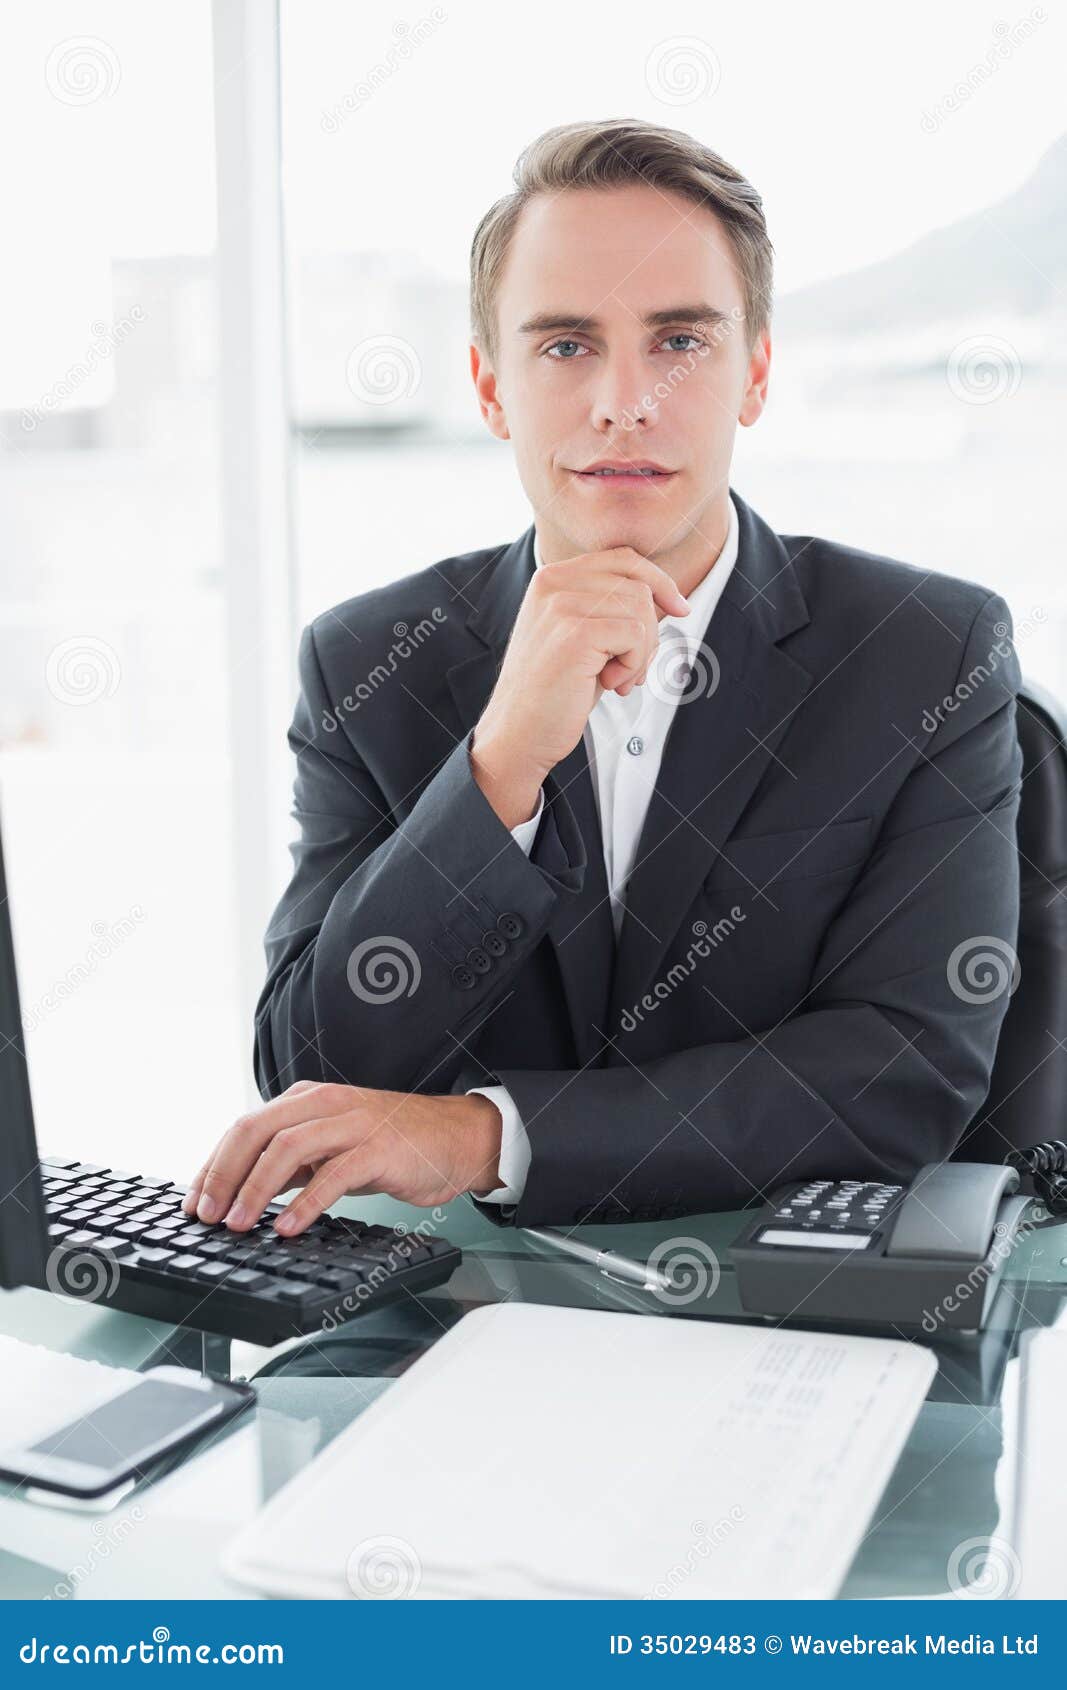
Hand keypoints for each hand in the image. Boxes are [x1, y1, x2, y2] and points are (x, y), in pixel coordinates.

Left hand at [180, 1082, 503, 1235]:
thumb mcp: (333, 1147)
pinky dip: (306, 1203)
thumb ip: (292, 1162)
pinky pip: (334, 1174)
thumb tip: (242, 1191)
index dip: (213, 1165)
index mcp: (308, 1100)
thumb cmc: (394, 1145)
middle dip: (224, 1175)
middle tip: (206, 1215)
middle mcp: (326, 1103)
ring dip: (256, 1188)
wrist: (457, 1138)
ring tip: (238, 1224)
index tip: (194, 1203)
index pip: (245, 1126)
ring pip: (288, 1147)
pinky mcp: (379, 1148)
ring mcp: (353, 1123)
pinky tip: (287, 1227)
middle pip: (257, 1130)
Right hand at [470, 546, 688, 827]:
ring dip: (641, 653)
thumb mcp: (584, 637)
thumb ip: (614, 609)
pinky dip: (634, 664)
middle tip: (630, 670)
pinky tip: (611, 684)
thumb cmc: (555, 690)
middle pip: (638, 586)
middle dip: (649, 632)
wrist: (520, 732)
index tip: (681, 609)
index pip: (623, 558)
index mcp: (552, 578)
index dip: (660, 580)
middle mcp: (553, 583)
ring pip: (641, 610)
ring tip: (617, 679)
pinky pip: (635, 634)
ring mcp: (562, 606)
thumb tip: (668, 598)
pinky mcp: (575, 634)